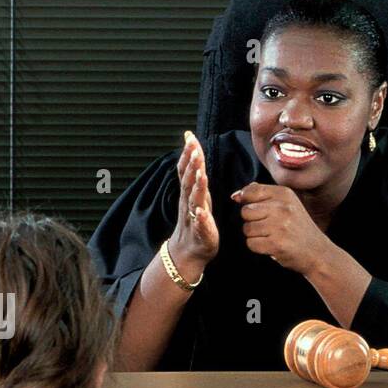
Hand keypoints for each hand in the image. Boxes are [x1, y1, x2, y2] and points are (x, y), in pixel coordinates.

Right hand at [168, 130, 218, 269]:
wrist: (189, 251)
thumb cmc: (195, 220)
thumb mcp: (196, 194)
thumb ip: (194, 173)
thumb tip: (193, 149)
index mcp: (189, 193)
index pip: (186, 169)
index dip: (187, 153)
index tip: (190, 136)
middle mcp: (189, 202)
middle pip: (188, 180)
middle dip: (192, 164)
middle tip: (195, 148)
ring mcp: (193, 217)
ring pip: (193, 200)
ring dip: (197, 187)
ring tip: (201, 174)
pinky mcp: (201, 232)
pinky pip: (199, 225)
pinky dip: (200, 219)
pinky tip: (201, 213)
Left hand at [231, 183, 329, 274]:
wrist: (318, 252)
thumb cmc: (297, 228)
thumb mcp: (286, 205)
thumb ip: (262, 196)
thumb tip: (235, 196)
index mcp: (284, 194)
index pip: (251, 192)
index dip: (247, 203)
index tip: (259, 213)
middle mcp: (282, 207)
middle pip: (245, 212)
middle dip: (252, 222)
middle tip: (269, 228)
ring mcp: (280, 226)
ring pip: (247, 229)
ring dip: (255, 236)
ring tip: (272, 237)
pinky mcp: (276, 244)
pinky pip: (251, 244)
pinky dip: (258, 248)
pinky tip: (272, 247)